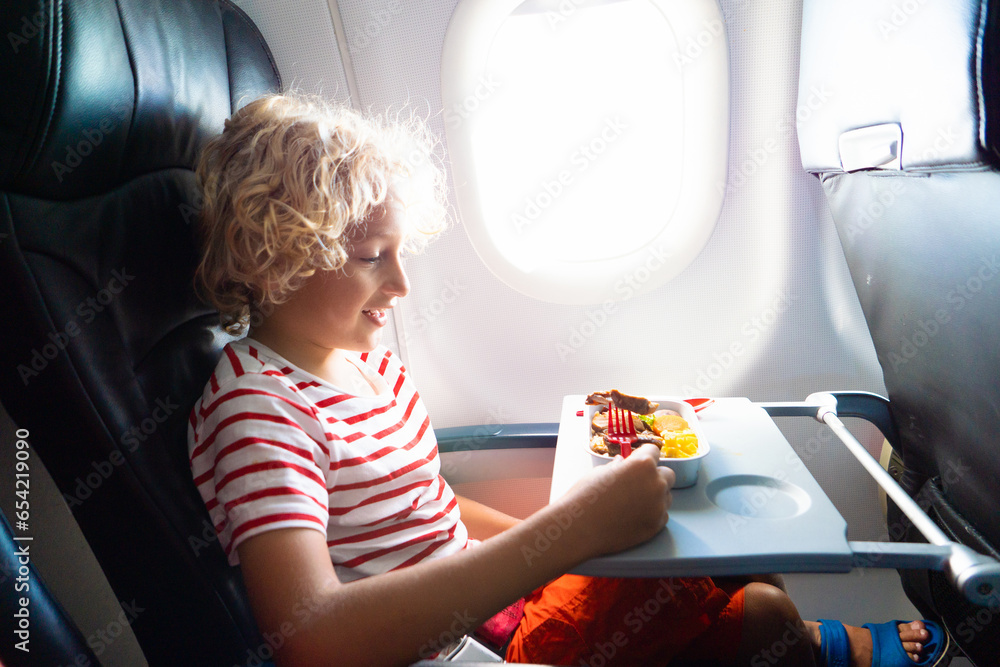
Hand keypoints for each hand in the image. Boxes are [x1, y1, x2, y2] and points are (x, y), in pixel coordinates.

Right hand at [554, 443, 674, 559]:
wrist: (579, 528)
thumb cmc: (585, 496)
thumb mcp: (600, 473)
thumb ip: (618, 467)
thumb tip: (622, 464)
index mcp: (642, 464)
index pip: (653, 451)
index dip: (643, 455)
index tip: (637, 461)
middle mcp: (656, 483)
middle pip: (667, 474)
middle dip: (655, 476)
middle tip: (637, 483)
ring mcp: (658, 506)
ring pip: (667, 496)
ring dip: (655, 495)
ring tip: (633, 502)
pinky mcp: (656, 525)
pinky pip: (662, 514)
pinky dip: (652, 513)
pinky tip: (633, 515)